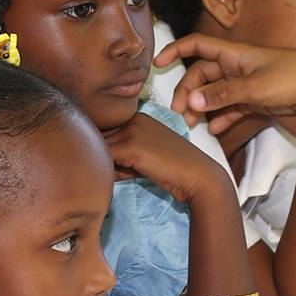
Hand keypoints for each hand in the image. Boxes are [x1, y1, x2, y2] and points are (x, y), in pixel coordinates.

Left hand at [103, 109, 228, 205]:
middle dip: (100, 155)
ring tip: (120, 175)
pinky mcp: (131, 146)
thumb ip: (121, 153)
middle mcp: (133, 118)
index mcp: (137, 117)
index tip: (115, 164)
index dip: (103, 149)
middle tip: (114, 171)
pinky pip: (104, 158)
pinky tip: (122, 178)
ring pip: (98, 147)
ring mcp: (132, 130)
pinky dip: (107, 171)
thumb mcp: (145, 155)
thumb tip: (96, 161)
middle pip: (98, 136)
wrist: (200, 177)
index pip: (106, 129)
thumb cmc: (174, 171)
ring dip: (102, 164)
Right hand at [154, 34, 295, 135]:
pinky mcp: (256, 101)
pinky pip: (231, 108)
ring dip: (201, 107)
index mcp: (235, 55)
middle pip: (202, 75)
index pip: (198, 45)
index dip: (176, 50)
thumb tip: (192, 101)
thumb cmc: (292, 79)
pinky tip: (214, 130)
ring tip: (192, 124)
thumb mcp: (255, 87)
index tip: (158, 64)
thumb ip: (223, 95)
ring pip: (215, 94)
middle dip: (187, 91)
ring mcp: (246, 85)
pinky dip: (220, 118)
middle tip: (179, 112)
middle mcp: (237, 68)